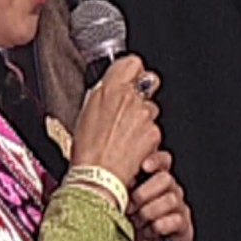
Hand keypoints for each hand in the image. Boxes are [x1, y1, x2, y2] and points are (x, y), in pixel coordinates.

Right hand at [68, 55, 161, 187]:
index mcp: (111, 88)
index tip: (130, 77)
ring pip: (151, 109)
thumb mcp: (86, 112)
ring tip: (124, 136)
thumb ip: (103, 93)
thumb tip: (111, 86)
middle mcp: (131, 98)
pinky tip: (131, 147)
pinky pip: (154, 130)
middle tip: (126, 110)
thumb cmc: (87, 150)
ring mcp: (145, 116)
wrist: (98, 177)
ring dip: (142, 119)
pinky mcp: (154, 133)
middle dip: (139, 96)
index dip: (132, 70)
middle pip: (147, 84)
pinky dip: (146, 138)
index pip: (133, 62)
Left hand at [128, 150, 193, 240]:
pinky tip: (152, 231)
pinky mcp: (184, 227)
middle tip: (131, 206)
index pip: (161, 161)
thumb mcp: (122, 209)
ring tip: (139, 222)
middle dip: (145, 192)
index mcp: (154, 182)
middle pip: (165, 179)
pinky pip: (177, 219)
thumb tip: (103, 179)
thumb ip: (119, 192)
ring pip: (170, 198)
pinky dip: (161, 225)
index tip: (142, 166)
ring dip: (150, 211)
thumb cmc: (133, 232)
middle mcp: (169, 192)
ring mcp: (178, 209)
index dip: (154, 160)